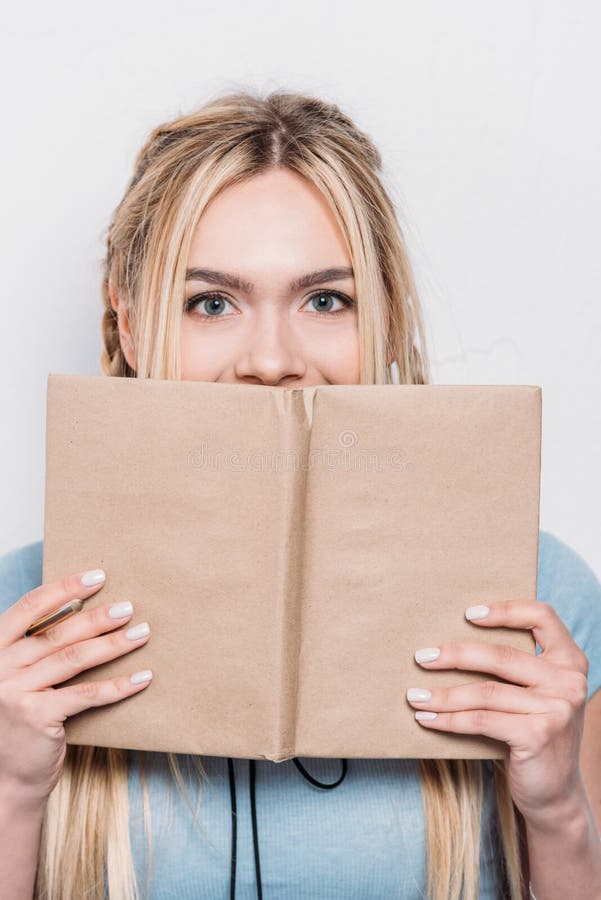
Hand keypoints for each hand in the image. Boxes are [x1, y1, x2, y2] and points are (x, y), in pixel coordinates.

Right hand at [0, 569, 151, 807]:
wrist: (5, 779)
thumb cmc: (19, 721)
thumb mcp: (18, 678)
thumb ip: (37, 650)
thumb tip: (84, 612)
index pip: (29, 607)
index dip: (64, 588)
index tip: (97, 576)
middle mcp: (0, 668)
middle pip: (58, 633)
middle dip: (98, 617)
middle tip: (128, 607)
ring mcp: (15, 692)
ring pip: (75, 659)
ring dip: (113, 644)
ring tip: (142, 633)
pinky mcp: (37, 717)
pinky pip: (86, 694)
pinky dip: (118, 685)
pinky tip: (142, 677)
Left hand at [405, 600, 589, 825]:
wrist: (555, 795)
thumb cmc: (534, 734)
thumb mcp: (537, 695)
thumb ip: (518, 669)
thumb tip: (452, 643)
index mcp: (570, 661)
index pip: (542, 617)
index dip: (505, 609)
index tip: (468, 613)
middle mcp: (569, 681)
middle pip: (501, 655)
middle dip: (454, 654)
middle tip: (421, 657)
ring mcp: (557, 708)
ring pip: (485, 691)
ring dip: (442, 694)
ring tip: (414, 696)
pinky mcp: (538, 735)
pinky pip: (481, 720)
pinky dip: (449, 719)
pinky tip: (427, 718)